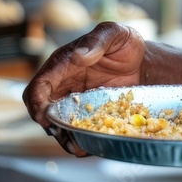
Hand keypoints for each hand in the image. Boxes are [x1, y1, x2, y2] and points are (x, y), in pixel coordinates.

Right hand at [23, 21, 145, 155]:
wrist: (144, 61)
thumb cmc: (125, 43)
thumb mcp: (115, 33)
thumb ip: (97, 41)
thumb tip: (78, 56)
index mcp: (63, 64)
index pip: (39, 85)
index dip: (37, 102)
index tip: (45, 117)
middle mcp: (64, 84)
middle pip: (42, 109)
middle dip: (48, 125)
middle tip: (63, 136)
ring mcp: (75, 100)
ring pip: (58, 123)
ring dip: (63, 137)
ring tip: (77, 148)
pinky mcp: (88, 113)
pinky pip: (78, 129)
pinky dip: (80, 139)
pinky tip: (89, 147)